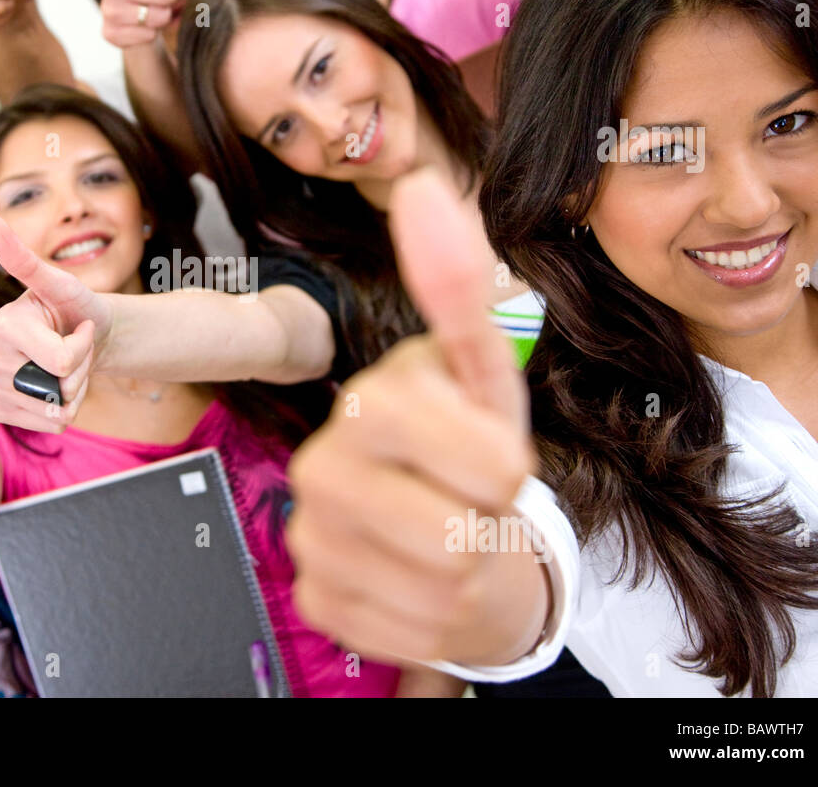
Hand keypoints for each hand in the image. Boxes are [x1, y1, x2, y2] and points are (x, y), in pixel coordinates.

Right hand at [0, 217, 109, 432]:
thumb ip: (27, 260)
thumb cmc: (76, 307)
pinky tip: (55, 391)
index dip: (81, 348)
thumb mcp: (62, 283)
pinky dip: (59, 413)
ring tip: (66, 370)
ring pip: (50, 408)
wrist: (84, 338)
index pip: (60, 359)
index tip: (78, 328)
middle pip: (55, 385)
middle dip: (78, 372)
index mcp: (3, 321)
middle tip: (74, 351)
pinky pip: (41, 424)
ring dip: (72, 393)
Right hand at [286, 171, 543, 667]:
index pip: (486, 464)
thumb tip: (422, 184)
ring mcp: (311, 539)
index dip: (506, 469)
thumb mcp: (483, 371)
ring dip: (467, 576)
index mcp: (366, 405)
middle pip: (454, 541)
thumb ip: (457, 286)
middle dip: (484, 528)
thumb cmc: (464, 445)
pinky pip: (411, 633)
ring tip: (444, 535)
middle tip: (464, 502)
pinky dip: (436, 614)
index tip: (487, 454)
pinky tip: (414, 574)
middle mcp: (320, 469)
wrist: (439, 524)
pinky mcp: (318, 600)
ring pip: (439, 595)